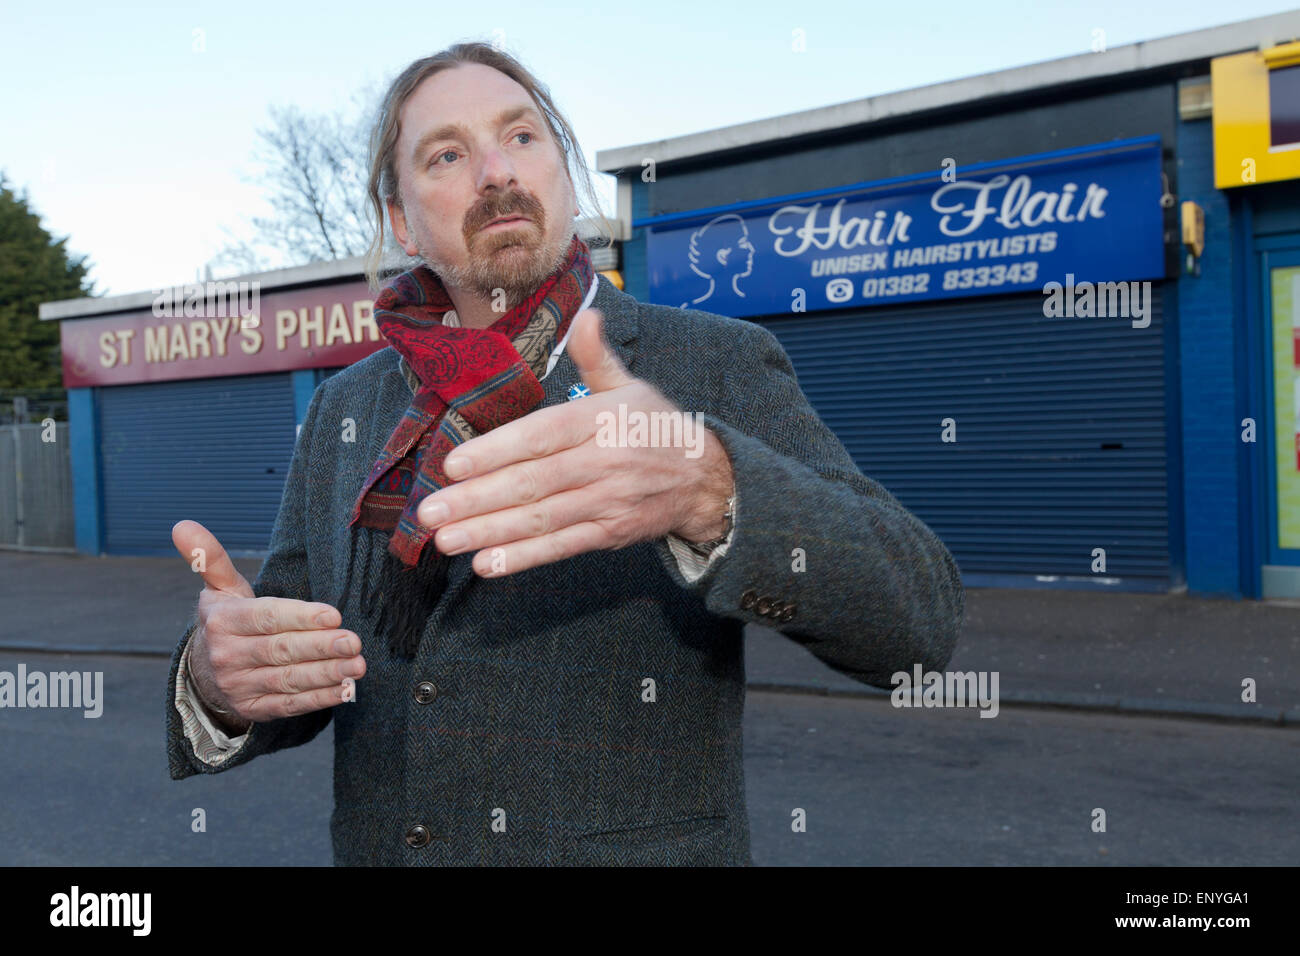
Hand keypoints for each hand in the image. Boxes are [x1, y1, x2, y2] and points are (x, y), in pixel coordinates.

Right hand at [171, 520, 365, 729]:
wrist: (204, 672)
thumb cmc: (228, 619)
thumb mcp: (220, 588)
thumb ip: (211, 558)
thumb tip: (182, 524)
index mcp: (223, 621)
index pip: (266, 618)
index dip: (300, 617)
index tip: (334, 615)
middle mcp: (228, 656)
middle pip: (281, 651)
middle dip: (320, 647)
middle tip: (354, 641)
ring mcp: (239, 686)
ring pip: (288, 680)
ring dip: (326, 674)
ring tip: (357, 665)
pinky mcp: (253, 709)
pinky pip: (289, 705)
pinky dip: (318, 699)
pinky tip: (345, 689)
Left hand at [415, 307, 734, 577]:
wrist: (705, 478)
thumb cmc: (655, 427)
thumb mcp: (630, 386)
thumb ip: (596, 357)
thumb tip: (584, 316)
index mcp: (599, 420)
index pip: (541, 436)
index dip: (496, 451)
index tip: (453, 465)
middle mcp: (602, 462)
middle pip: (533, 482)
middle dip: (477, 499)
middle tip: (429, 511)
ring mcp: (606, 501)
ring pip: (542, 518)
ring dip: (490, 532)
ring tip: (445, 541)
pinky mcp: (610, 533)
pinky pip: (562, 545)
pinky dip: (524, 557)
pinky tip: (487, 563)